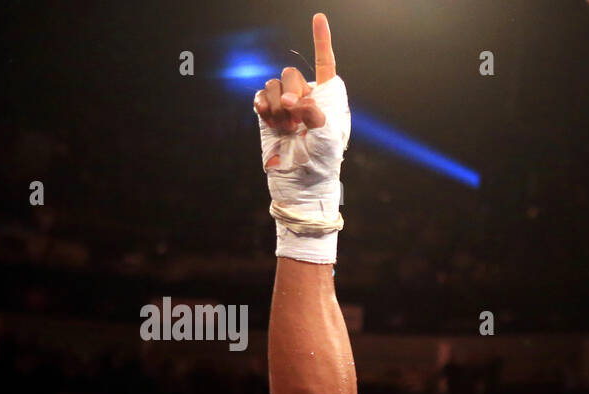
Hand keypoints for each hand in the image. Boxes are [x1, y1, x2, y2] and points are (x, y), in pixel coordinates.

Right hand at [253, 13, 337, 162]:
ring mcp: (285, 103)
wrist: (301, 181)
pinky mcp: (268, 112)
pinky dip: (262, 107)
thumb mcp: (327, 139)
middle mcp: (305, 96)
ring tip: (286, 129)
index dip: (321, 40)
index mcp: (327, 98)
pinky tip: (269, 121)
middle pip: (291, 74)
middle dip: (290, 94)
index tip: (318, 17)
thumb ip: (317, 116)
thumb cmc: (322, 162)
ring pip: (273, 86)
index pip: (324, 64)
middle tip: (295, 117)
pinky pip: (260, 96)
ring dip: (277, 108)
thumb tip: (298, 103)